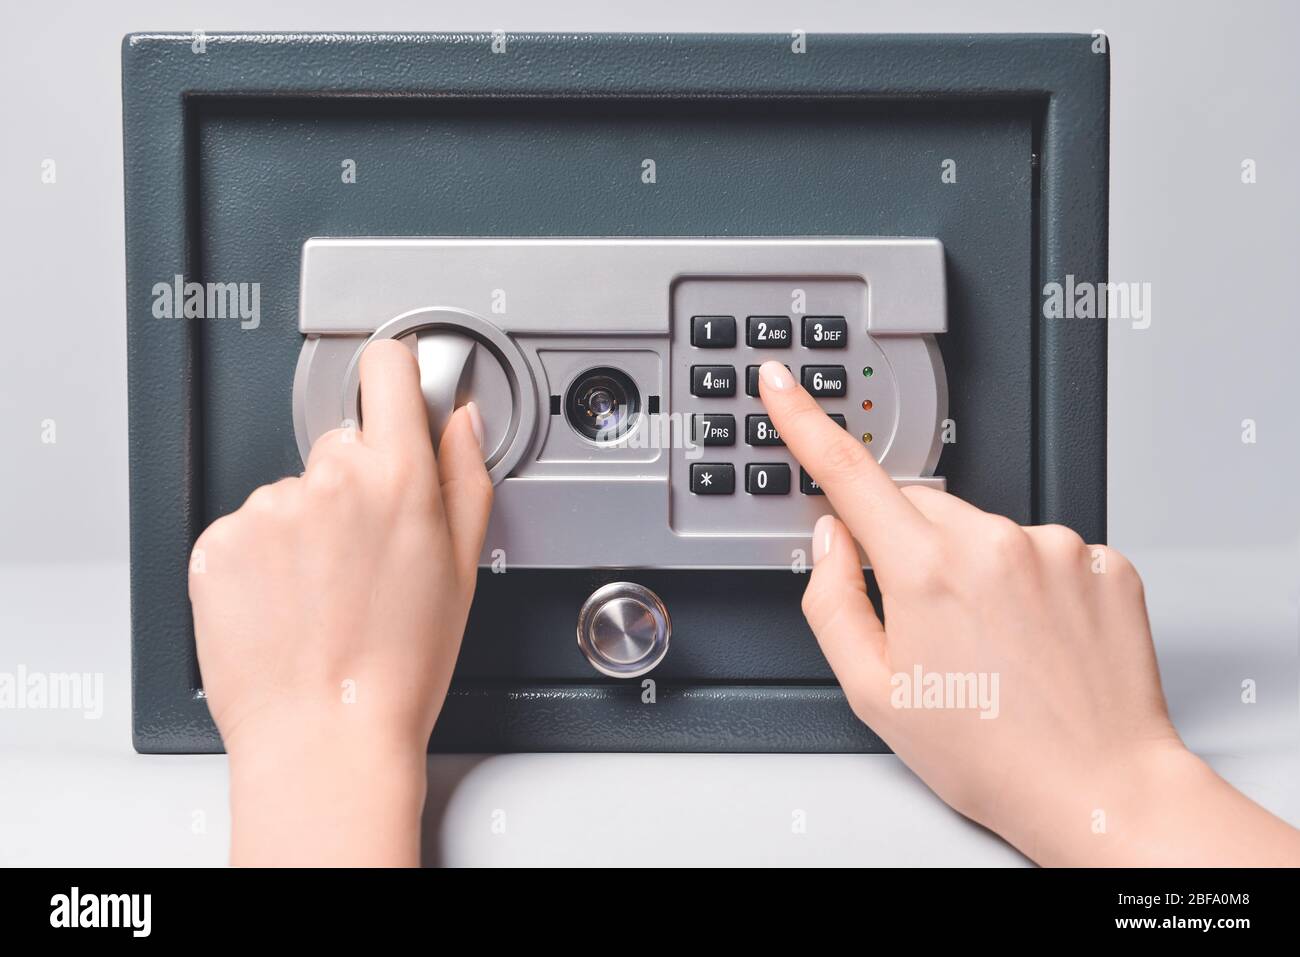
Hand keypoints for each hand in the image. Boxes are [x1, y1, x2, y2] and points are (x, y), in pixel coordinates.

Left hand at [189, 340, 491, 865]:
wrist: (326, 734)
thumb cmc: (402, 665)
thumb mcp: (465, 566)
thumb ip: (466, 472)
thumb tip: (459, 416)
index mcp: (398, 477)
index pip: (384, 367)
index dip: (392, 376)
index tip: (391, 391)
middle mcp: (328, 480)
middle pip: (339, 444)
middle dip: (353, 485)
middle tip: (364, 556)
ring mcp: (265, 510)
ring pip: (290, 492)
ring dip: (304, 528)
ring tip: (323, 594)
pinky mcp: (217, 543)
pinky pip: (245, 530)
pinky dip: (262, 560)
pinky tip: (287, 604)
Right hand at [758, 360, 1299, 865]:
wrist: (1099, 787)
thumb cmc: (990, 754)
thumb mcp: (873, 692)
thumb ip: (831, 601)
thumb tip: (832, 542)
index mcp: (927, 571)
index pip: (849, 473)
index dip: (805, 421)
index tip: (782, 383)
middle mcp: (995, 541)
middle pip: (919, 508)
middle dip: (906, 548)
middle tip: (925, 625)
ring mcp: (1057, 546)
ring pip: (983, 528)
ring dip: (972, 567)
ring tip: (992, 646)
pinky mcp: (1104, 559)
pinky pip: (1041, 549)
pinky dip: (1027, 581)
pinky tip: (1035, 638)